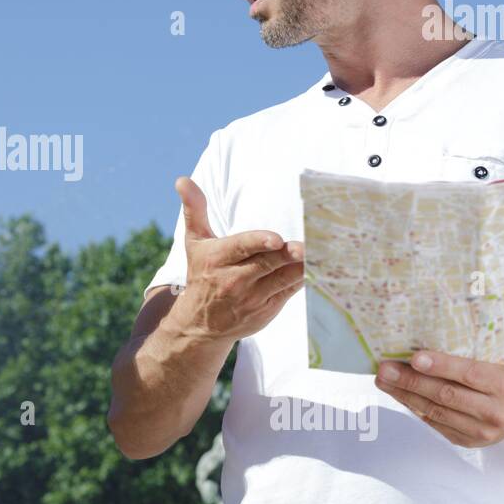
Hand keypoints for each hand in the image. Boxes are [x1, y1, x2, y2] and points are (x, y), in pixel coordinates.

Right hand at [168, 175, 305, 343]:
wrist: (200, 323)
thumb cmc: (201, 273)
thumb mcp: (195, 242)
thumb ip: (194, 209)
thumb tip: (182, 180)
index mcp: (218, 258)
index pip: (241, 247)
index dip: (260, 242)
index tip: (277, 239)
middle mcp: (235, 279)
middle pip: (267, 263)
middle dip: (288, 255)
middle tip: (306, 247)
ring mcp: (253, 298)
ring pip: (283, 279)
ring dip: (303, 268)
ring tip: (321, 255)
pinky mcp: (267, 309)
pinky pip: (290, 291)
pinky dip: (304, 279)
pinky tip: (320, 268)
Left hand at [375, 350, 503, 447]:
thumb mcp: (496, 364)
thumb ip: (467, 359)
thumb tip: (420, 349)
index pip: (469, 374)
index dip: (441, 366)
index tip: (414, 358)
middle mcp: (495, 411)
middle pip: (446, 395)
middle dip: (411, 381)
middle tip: (385, 369)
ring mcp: (481, 431)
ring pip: (435, 411)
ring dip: (405, 395)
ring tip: (384, 380)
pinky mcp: (467, 441)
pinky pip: (434, 422)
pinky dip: (413, 406)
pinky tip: (399, 394)